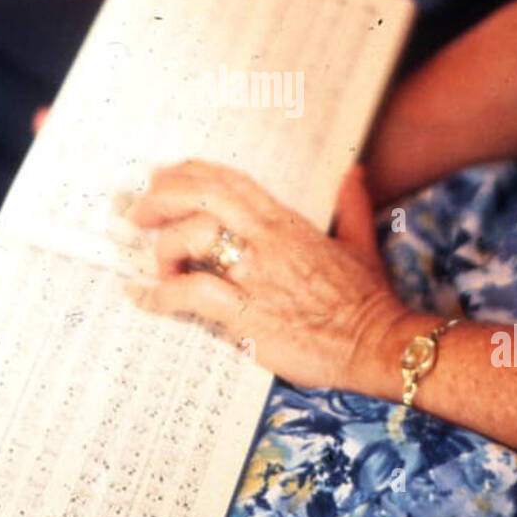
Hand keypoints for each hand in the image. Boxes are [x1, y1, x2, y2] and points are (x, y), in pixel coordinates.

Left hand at [128, 161, 409, 391]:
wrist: (378, 343)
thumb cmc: (367, 300)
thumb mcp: (359, 243)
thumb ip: (351, 205)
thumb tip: (354, 174)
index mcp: (288, 223)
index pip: (230, 182)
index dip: (192, 173)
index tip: (165, 175)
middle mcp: (268, 240)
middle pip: (203, 196)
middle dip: (162, 196)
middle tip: (138, 211)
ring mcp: (257, 276)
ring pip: (194, 236)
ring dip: (164, 246)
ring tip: (157, 265)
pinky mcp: (248, 314)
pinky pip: (192, 294)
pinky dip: (162, 294)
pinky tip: (147, 298)